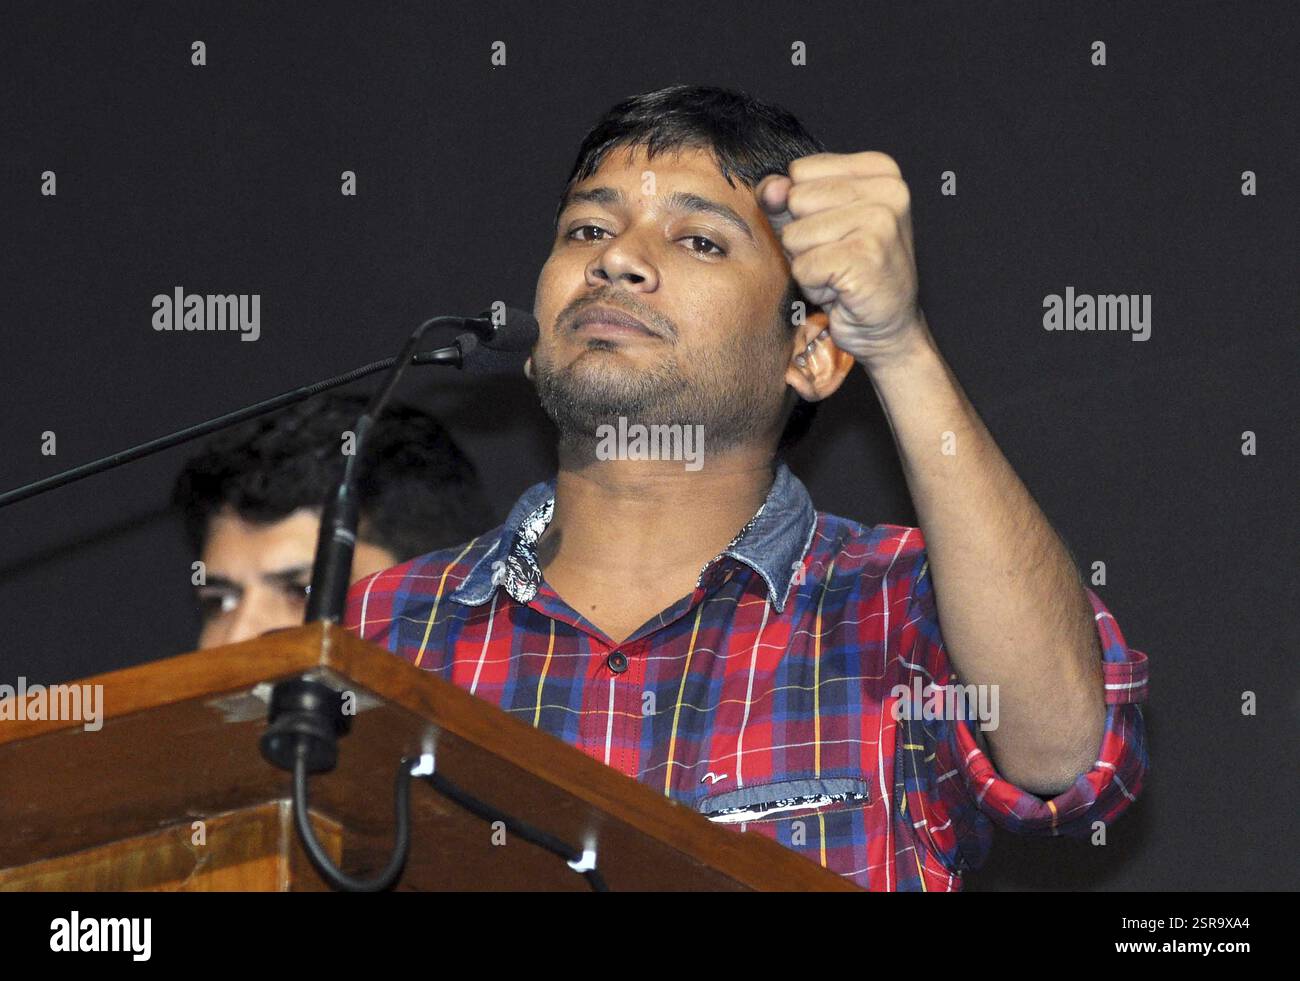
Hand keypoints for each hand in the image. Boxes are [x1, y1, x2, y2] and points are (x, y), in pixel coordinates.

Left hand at [757, 152, 926, 367]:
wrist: (888, 327)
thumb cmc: (849, 272)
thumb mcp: (814, 223)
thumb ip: (786, 198)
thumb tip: (770, 187)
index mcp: (880, 169)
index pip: (800, 171)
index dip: (803, 209)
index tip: (835, 233)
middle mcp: (888, 189)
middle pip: (796, 200)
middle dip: (803, 238)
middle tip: (837, 258)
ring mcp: (881, 222)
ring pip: (795, 235)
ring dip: (808, 264)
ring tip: (839, 273)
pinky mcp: (867, 257)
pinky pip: (804, 267)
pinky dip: (813, 286)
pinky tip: (841, 290)